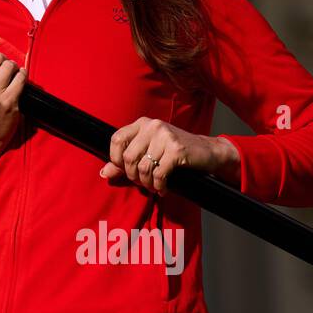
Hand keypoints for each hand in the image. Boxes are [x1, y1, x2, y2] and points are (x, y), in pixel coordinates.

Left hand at [100, 117, 240, 193]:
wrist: (208, 151)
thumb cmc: (175, 152)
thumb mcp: (149, 152)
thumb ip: (125, 161)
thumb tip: (104, 173)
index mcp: (142, 123)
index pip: (116, 139)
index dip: (116, 159)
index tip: (126, 170)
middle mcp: (152, 126)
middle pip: (128, 157)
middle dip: (133, 176)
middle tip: (142, 183)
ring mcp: (165, 136)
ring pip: (143, 167)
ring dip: (146, 183)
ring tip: (153, 186)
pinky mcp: (177, 150)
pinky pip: (159, 174)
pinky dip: (159, 185)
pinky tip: (163, 188)